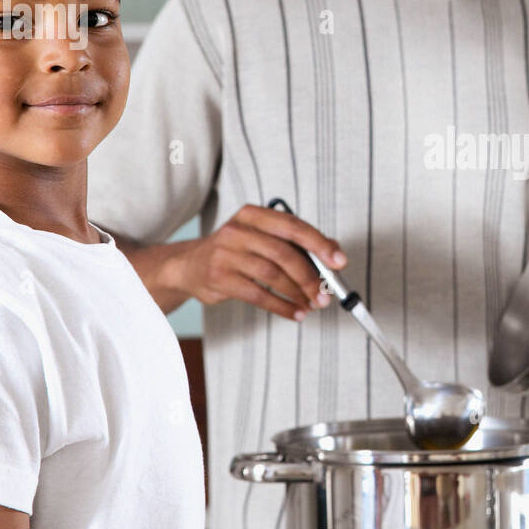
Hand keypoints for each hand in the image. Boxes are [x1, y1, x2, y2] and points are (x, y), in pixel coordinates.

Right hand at [174, 204, 345, 319]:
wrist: (189, 266)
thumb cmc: (235, 252)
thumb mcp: (261, 238)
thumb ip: (295, 243)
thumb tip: (334, 253)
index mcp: (253, 215)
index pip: (293, 226)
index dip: (320, 244)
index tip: (339, 261)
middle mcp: (238, 230)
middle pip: (284, 253)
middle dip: (310, 277)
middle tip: (326, 294)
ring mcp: (225, 253)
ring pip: (272, 275)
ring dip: (297, 294)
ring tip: (312, 305)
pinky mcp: (219, 277)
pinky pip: (258, 295)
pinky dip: (281, 306)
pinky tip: (295, 313)